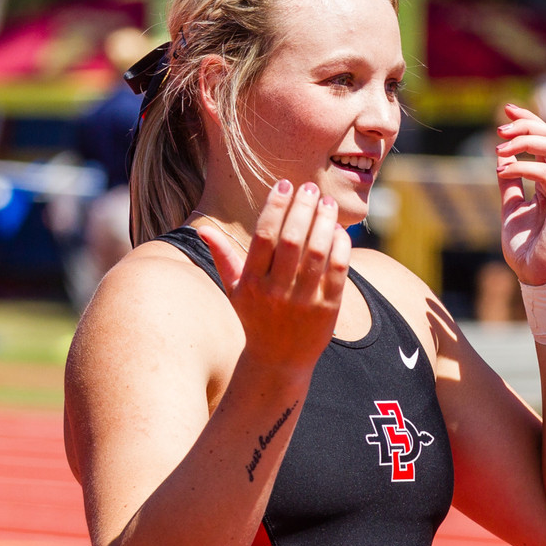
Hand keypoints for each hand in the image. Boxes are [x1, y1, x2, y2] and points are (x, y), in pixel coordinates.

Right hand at [193, 181, 349, 374]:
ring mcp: (304, 300)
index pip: (264, 236)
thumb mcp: (234, 291)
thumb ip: (223, 258)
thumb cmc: (255, 319)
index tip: (285, 185)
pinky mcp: (328, 309)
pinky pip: (338, 270)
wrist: (279, 361)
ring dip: (325, 222)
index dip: (276, 206)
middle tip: (311, 188)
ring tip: (327, 203)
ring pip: (318, 251)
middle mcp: (276, 291)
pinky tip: (340, 230)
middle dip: (303, 208)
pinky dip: (341, 247)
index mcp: (252, 282)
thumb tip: (204, 230)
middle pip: (292, 239)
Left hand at [496, 103, 545, 285]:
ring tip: (500, 149)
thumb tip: (501, 157)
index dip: (529, 120)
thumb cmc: (527, 247)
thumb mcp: (512, 207)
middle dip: (525, 125)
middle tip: (499, 130)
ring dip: (524, 141)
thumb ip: (511, 182)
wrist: (537, 277)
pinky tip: (503, 171)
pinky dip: (522, 167)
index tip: (506, 110)